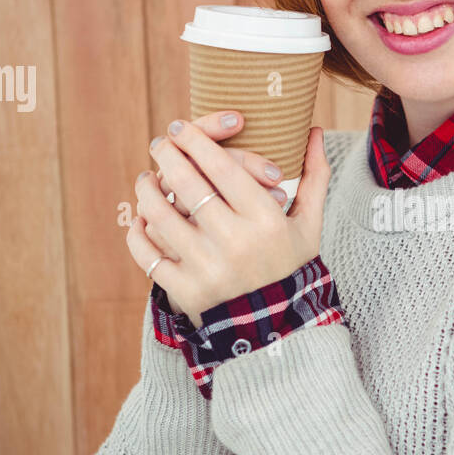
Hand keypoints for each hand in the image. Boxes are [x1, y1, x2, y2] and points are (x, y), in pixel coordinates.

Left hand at [126, 111, 329, 328]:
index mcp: (266, 221)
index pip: (222, 167)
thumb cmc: (292, 266)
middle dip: (167, 155)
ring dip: (147, 190)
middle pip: (188, 183)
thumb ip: (314, 177)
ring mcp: (207, 268)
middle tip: (160, 143)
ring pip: (160, 215)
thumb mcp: (310, 225)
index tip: (180, 127)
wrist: (281, 327)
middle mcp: (235, 242)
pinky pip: (149, 254)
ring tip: (147, 179)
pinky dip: (138, 234)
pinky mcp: (186, 291)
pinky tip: (141, 219)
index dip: (196, 140)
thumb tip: (314, 129)